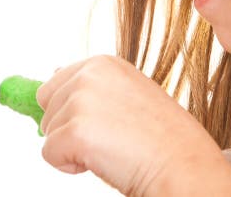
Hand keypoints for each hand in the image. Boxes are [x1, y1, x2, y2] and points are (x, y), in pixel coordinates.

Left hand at [36, 55, 230, 195]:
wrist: (184, 166)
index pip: (55, 84)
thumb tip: (53, 72)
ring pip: (47, 131)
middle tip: (107, 139)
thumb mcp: (126, 94)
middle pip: (46, 106)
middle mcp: (89, 74)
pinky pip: (49, 154)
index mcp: (102, 63)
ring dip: (72, 147)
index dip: (71, 112)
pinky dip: (70, 166)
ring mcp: (81, 101)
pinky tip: (104, 161)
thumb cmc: (161, 138)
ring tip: (112, 149)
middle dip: (66, 127)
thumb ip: (90, 84)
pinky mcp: (75, 131)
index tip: (103, 124)